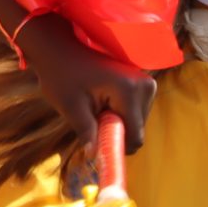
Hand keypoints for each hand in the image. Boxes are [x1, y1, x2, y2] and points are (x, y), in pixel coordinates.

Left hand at [16, 17, 154, 151]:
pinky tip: (102, 99)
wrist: (60, 48)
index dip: (115, 144)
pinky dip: (118, 111)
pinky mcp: (143, 82)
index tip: (94, 138)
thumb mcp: (70, 107)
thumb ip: (87, 132)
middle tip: (90, 113)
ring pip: (136, 121)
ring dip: (116, 120)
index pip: (135, 136)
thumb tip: (95, 158)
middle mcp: (146, 86)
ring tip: (95, 103)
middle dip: (114, 129)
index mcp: (129, 90)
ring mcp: (147, 82)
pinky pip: (135, 110)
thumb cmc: (61, 75)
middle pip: (137, 129)